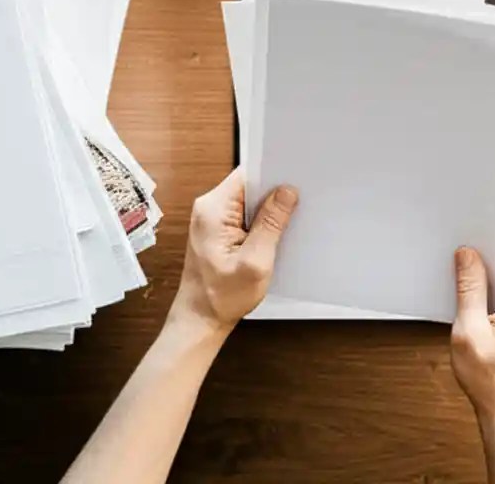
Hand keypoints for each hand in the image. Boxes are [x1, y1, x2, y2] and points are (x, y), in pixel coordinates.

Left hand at [171, 168, 298, 333]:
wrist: (200, 318)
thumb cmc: (221, 296)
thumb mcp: (256, 262)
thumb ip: (271, 224)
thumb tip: (286, 192)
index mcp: (213, 210)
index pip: (247, 175)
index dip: (273, 175)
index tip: (294, 183)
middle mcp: (208, 208)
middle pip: (249, 185)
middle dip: (272, 196)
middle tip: (292, 213)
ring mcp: (211, 218)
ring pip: (248, 200)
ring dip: (266, 213)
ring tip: (279, 232)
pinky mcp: (217, 229)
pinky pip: (244, 214)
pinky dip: (259, 224)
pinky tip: (268, 240)